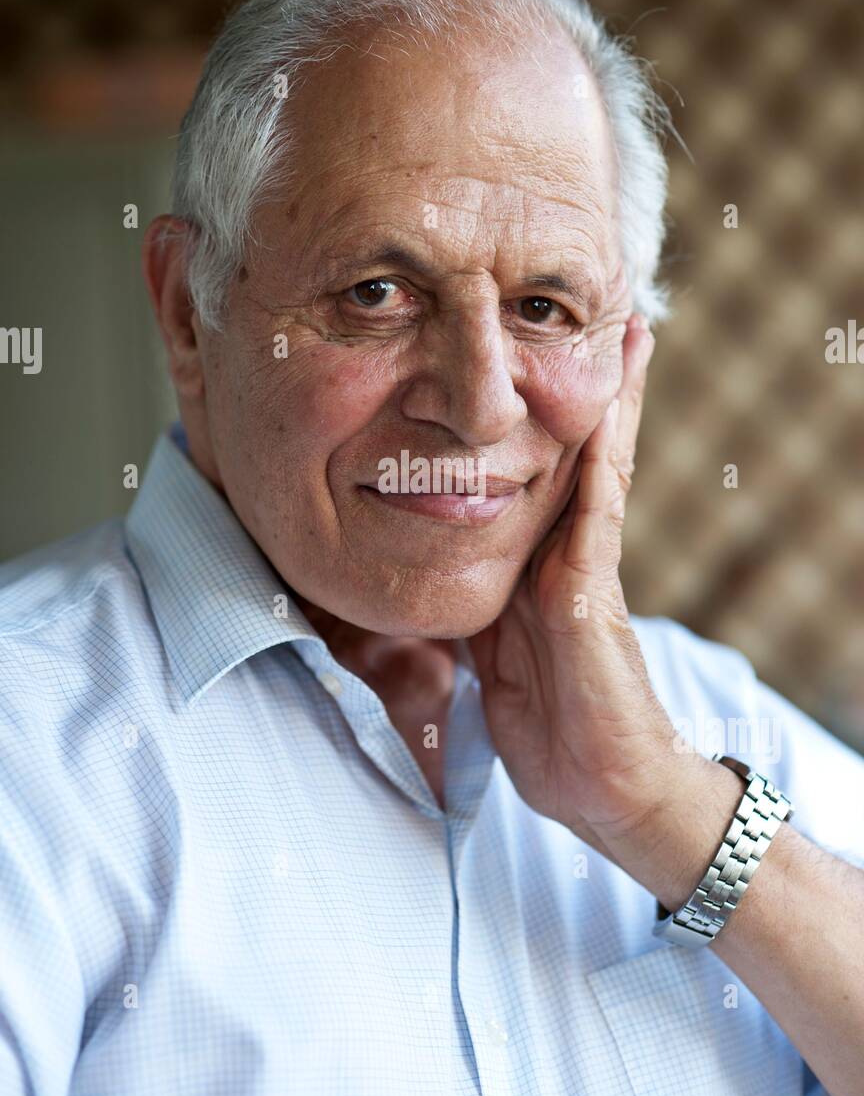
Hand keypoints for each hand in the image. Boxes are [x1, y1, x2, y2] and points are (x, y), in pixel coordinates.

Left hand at [468, 312, 675, 845]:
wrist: (599, 784)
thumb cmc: (546, 728)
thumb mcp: (478, 664)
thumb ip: (452, 622)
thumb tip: (397, 602)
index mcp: (531, 563)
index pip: (528, 471)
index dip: (531, 414)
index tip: (525, 354)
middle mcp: (562, 551)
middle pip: (568, 449)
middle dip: (578, 382)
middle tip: (590, 310)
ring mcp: (584, 566)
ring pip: (594, 462)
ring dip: (607, 397)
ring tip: (626, 329)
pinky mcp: (594, 591)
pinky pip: (597, 512)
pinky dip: (601, 458)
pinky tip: (604, 411)